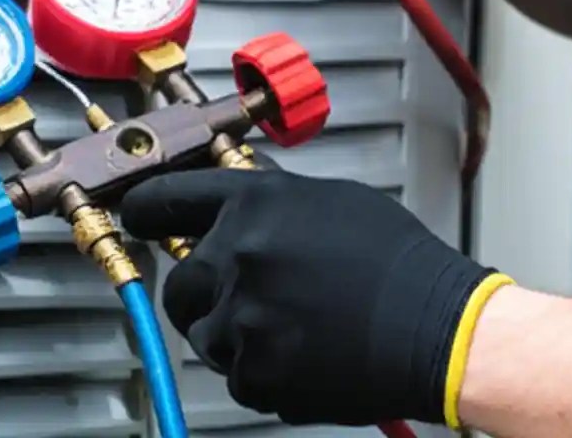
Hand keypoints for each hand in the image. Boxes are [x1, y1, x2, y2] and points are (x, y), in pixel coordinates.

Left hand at [121, 167, 498, 425]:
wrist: (437, 328)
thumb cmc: (400, 265)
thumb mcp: (334, 202)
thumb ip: (271, 201)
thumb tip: (234, 206)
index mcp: (256, 205)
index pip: (164, 197)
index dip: (142, 208)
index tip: (134, 214)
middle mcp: (239, 256)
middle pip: (179, 281)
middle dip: (204, 290)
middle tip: (244, 293)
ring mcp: (243, 319)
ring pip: (205, 333)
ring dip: (235, 332)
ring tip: (294, 323)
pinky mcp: (256, 373)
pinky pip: (237, 374)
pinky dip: (262, 368)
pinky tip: (306, 350)